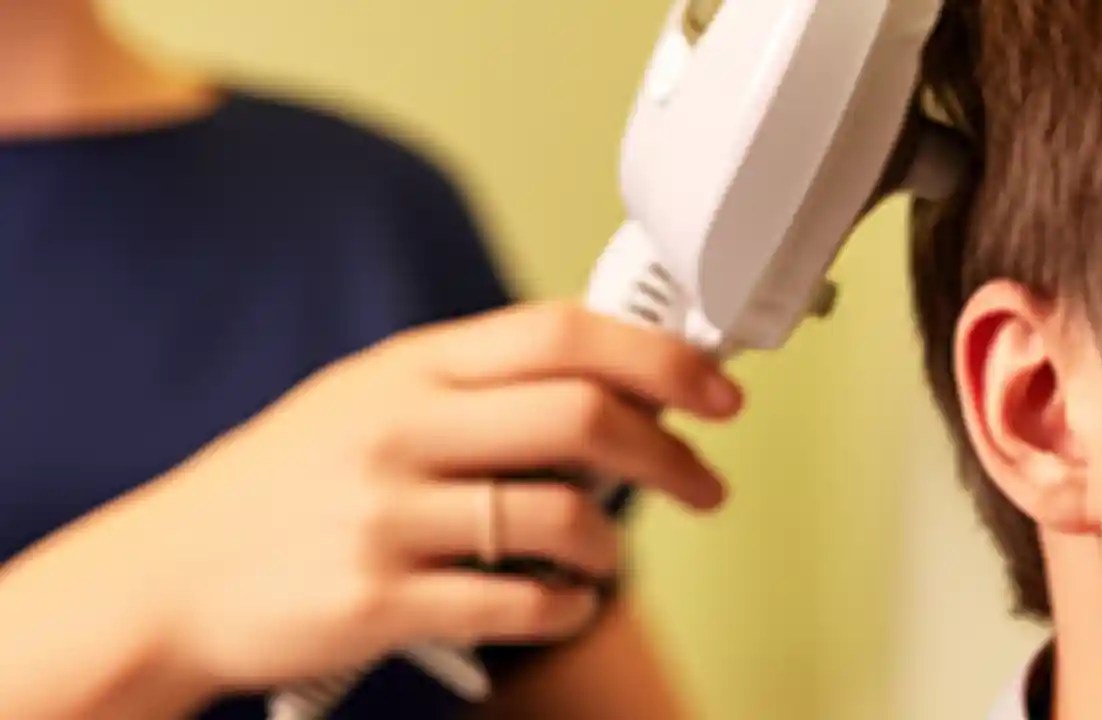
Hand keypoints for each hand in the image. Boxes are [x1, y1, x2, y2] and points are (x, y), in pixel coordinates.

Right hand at [129, 301, 741, 695]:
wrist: (171, 576)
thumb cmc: (286, 484)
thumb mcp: (369, 401)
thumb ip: (475, 388)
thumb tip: (609, 386)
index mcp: (410, 368)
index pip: (561, 333)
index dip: (658, 357)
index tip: (715, 389)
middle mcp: (402, 428)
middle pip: (582, 415)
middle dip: (670, 452)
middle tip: (703, 482)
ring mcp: (388, 515)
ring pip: (560, 516)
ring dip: (613, 543)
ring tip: (606, 554)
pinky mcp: (378, 599)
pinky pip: (518, 602)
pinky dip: (567, 605)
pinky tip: (565, 600)